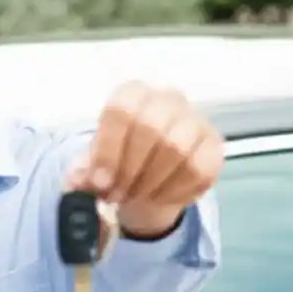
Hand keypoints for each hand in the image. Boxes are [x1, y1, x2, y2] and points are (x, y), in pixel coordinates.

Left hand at [67, 81, 223, 237]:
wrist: (148, 181)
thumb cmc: (118, 165)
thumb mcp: (92, 168)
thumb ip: (83, 173)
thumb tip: (79, 181)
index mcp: (131, 95)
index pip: (120, 109)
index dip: (108, 150)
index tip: (99, 183)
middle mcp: (166, 99)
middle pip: (150, 126)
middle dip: (129, 169)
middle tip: (117, 195)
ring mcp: (194, 120)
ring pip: (176, 148)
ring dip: (150, 182)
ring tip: (135, 196)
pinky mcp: (214, 146)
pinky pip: (198, 168)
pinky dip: (174, 190)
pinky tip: (159, 196)